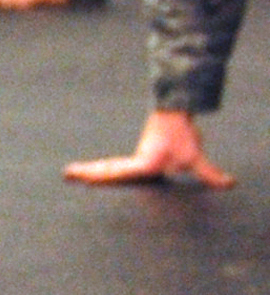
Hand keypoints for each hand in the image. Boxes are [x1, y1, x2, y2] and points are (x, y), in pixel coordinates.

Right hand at [65, 109, 233, 187]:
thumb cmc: (180, 134)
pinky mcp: (142, 152)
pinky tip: (103, 169)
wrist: (176, 110)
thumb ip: (209, 173)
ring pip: (110, 165)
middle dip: (87, 172)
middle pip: (106, 169)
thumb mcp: (194, 156)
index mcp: (141, 164)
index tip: (77, 178)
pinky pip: (118, 164)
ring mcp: (137, 155)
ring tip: (76, 173)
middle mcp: (135, 160)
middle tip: (66, 173)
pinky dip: (106, 168)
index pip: (117, 174)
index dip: (97, 178)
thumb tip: (228, 184)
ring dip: (94, 169)